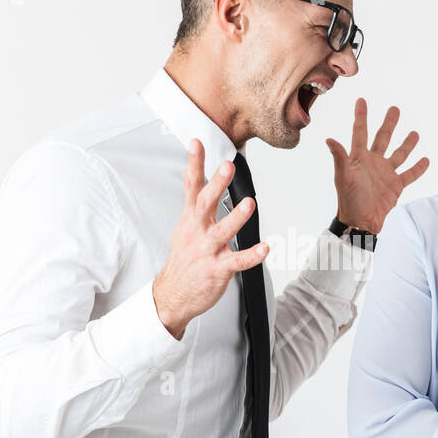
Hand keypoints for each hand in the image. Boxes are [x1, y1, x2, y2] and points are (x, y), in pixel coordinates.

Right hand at [152, 138, 268, 339]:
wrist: (173, 294)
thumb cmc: (184, 259)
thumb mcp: (184, 226)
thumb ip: (194, 201)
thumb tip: (196, 174)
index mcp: (190, 219)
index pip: (191, 186)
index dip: (194, 164)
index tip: (196, 143)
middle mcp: (197, 232)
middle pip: (205, 203)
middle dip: (216, 184)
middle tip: (226, 166)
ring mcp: (207, 251)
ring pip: (221, 232)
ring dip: (236, 218)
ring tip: (249, 204)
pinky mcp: (217, 270)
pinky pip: (237, 262)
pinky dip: (251, 255)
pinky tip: (264, 248)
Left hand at [326, 97, 428, 233]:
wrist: (361, 223)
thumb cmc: (349, 200)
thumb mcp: (343, 177)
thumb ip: (339, 158)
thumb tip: (329, 139)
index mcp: (358, 158)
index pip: (360, 132)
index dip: (361, 116)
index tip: (362, 100)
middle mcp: (373, 163)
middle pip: (382, 138)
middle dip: (389, 123)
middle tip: (395, 109)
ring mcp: (385, 174)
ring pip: (399, 154)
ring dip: (407, 144)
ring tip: (415, 133)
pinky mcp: (395, 186)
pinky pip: (409, 174)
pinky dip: (418, 168)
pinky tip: (426, 159)